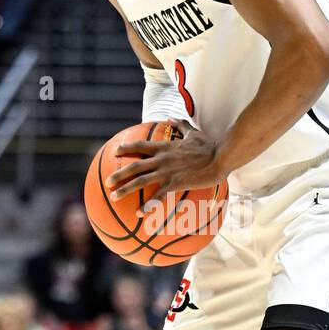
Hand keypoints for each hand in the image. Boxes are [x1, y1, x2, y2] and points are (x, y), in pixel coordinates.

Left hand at [105, 120, 223, 215]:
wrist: (220, 157)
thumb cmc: (209, 146)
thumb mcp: (193, 132)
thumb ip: (181, 125)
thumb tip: (171, 117)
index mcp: (165, 147)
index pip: (140, 146)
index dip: (126, 148)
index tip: (115, 151)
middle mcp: (161, 159)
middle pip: (134, 166)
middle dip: (119, 174)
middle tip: (107, 181)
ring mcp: (167, 171)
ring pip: (140, 181)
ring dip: (125, 189)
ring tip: (113, 196)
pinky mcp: (175, 183)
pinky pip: (158, 196)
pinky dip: (148, 204)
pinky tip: (140, 213)